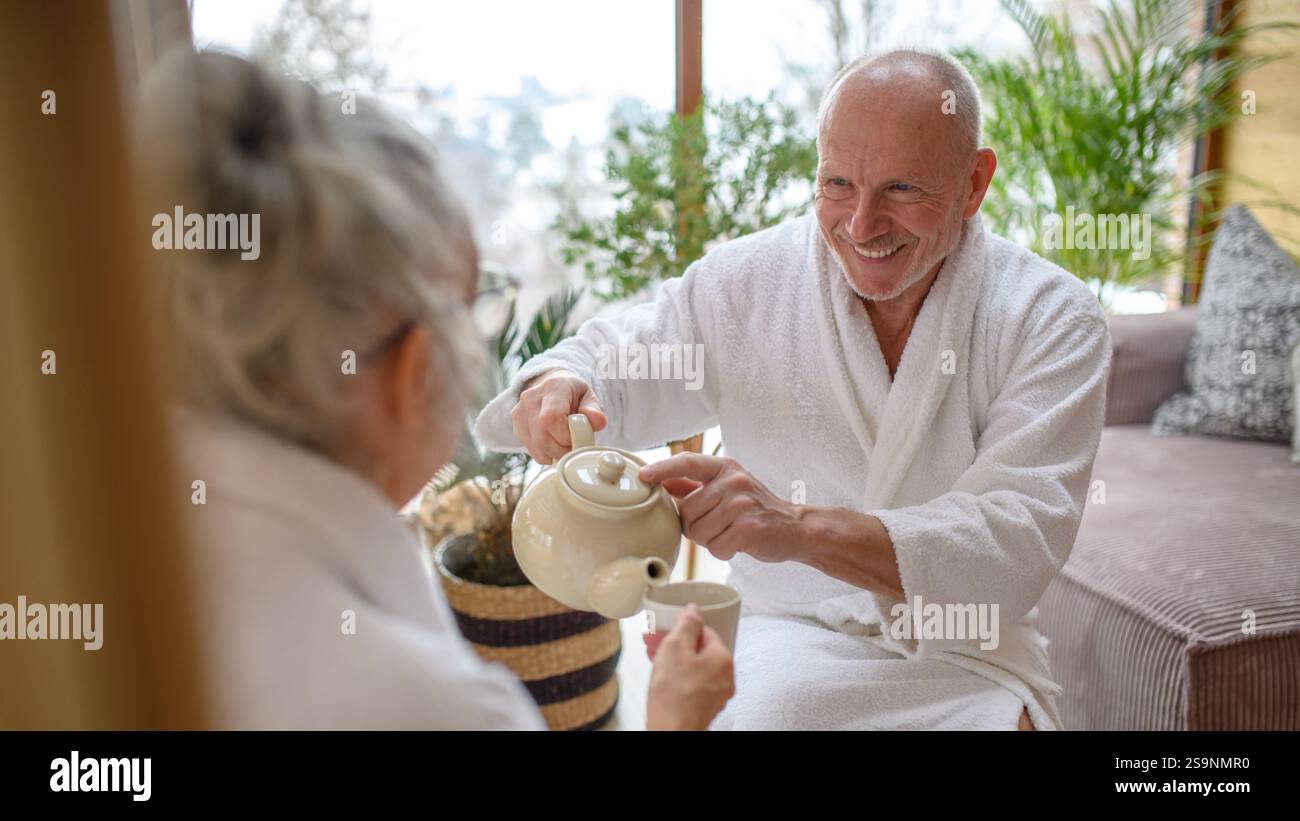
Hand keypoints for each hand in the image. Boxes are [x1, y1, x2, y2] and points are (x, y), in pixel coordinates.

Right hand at [509, 369, 605, 463]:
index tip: (577, 438)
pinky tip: (554, 444)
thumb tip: (598, 421)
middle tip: (574, 445)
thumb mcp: (588, 396)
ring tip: (565, 444)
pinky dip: (546, 454)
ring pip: (536, 446)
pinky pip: (532, 450)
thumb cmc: (572, 393)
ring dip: (555, 454)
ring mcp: (520, 413)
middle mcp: (531, 398)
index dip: (565, 436)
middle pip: (542, 437)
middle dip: (562, 449)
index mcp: (552, 387)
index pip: (551, 418)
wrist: (550, 387)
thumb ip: (594, 409)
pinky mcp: (516, 426)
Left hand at [639, 453, 804, 562]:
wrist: (796, 528)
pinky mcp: (748, 528)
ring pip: (699, 533)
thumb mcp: (728, 487)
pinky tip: (739, 543)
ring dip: (710, 540)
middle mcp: (733, 481)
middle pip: (687, 511)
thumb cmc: (756, 509)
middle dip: (696, 526)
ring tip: (730, 533)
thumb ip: (695, 484)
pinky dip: (723, 551)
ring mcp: (741, 503)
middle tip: (719, 525)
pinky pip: (716, 547)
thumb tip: (662, 480)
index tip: (643, 476)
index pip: (687, 463)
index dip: (662, 469)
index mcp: (725, 467)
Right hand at [645, 605, 733, 730]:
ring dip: (675, 659)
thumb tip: (694, 610)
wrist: (671, 732)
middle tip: (657, 643)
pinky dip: (679, 676)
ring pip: (695, 666)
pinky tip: (663, 677)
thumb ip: (686, 624)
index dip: (682, 627)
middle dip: (675, 643)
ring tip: (654, 658)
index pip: (705, 631)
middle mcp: (725, 676)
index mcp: (723, 658)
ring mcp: (716, 693)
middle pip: (700, 649)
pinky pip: (693, 682)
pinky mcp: (705, 705)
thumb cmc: (674, 697)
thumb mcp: (675, 648)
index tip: (667, 629)